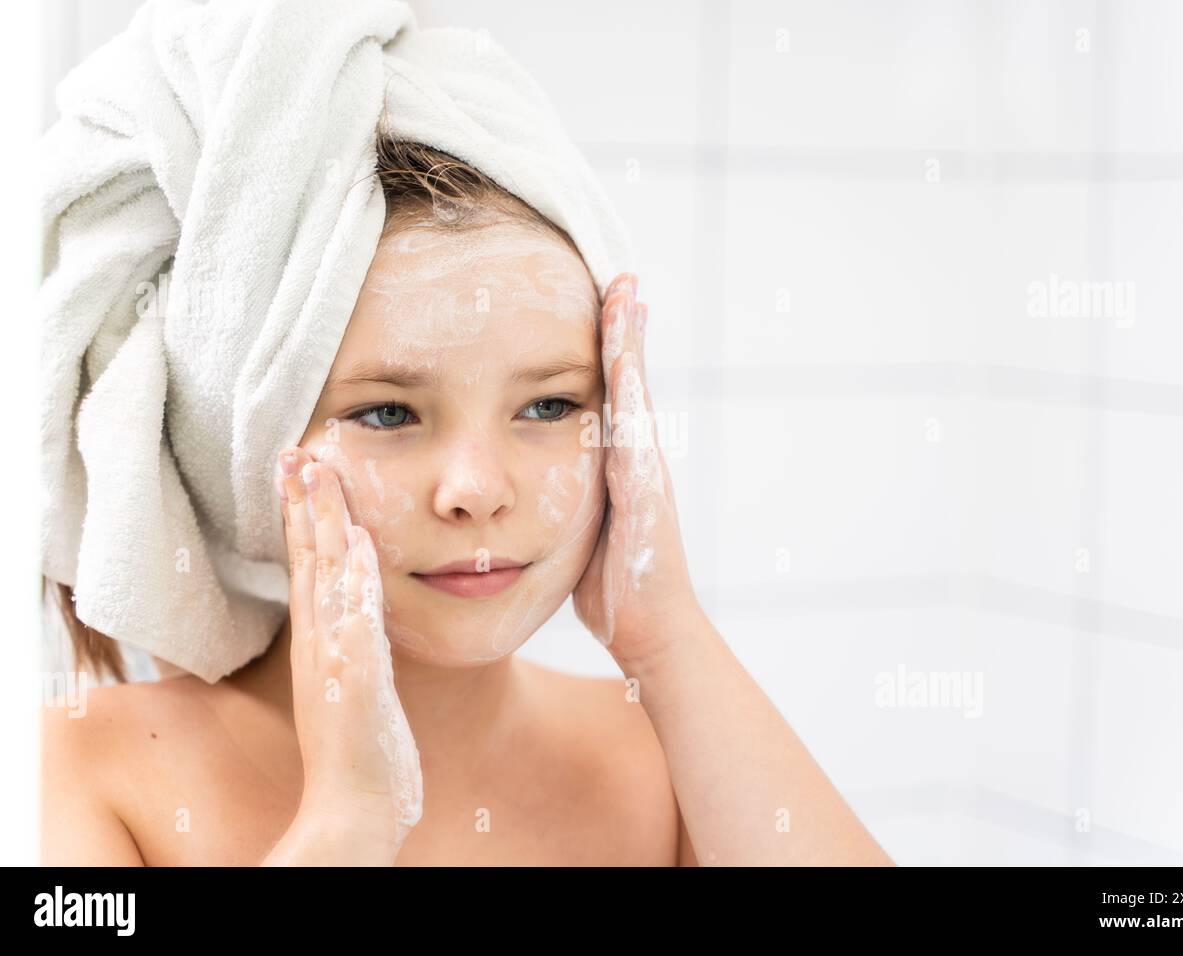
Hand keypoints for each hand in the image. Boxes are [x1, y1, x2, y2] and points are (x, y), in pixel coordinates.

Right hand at [274, 446, 422, 856]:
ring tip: (319, 471)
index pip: (308, 569)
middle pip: (307, 561)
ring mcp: (333, 663)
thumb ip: (355, 651)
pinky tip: (356, 545)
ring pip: (323, 580)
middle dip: (303, 504)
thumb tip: (358, 619)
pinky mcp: (354, 684)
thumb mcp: (358, 689)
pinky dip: (353, 583)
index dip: (304, 519)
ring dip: (321, 525)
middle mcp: (319, 647)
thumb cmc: (363, 755)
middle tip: (297, 451)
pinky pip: (353, 623)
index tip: (302, 472)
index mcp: (321, 646)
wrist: (355, 813)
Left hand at [572, 273, 703, 670]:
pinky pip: (634, 429)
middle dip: (625, 328)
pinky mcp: (645, 490)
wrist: (650, 632)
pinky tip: (620, 354)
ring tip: (626, 292)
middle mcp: (638, 461)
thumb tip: (533, 494)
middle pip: (629, 381)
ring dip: (631, 343)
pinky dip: (630, 389)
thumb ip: (566, 505)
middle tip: (620, 276)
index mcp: (619, 468)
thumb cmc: (613, 591)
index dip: (606, 352)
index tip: (600, 305)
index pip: (610, 397)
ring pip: (636, 394)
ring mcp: (646, 472)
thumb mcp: (579, 535)